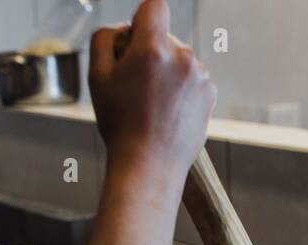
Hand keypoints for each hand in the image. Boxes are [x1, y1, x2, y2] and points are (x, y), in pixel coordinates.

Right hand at [89, 0, 215, 180]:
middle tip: (136, 85)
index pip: (154, 6)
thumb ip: (105, 39)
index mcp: (153, 48)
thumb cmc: (120, 123)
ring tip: (152, 104)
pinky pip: (192, 80)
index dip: (142, 19)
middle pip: (165, 37)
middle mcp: (183, 57)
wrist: (149, 166)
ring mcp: (200, 76)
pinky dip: (181, 89)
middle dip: (151, 51)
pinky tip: (168, 112)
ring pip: (179, 60)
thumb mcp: (97, 76)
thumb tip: (123, 28)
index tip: (135, 39)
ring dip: (167, 72)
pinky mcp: (210, 94)